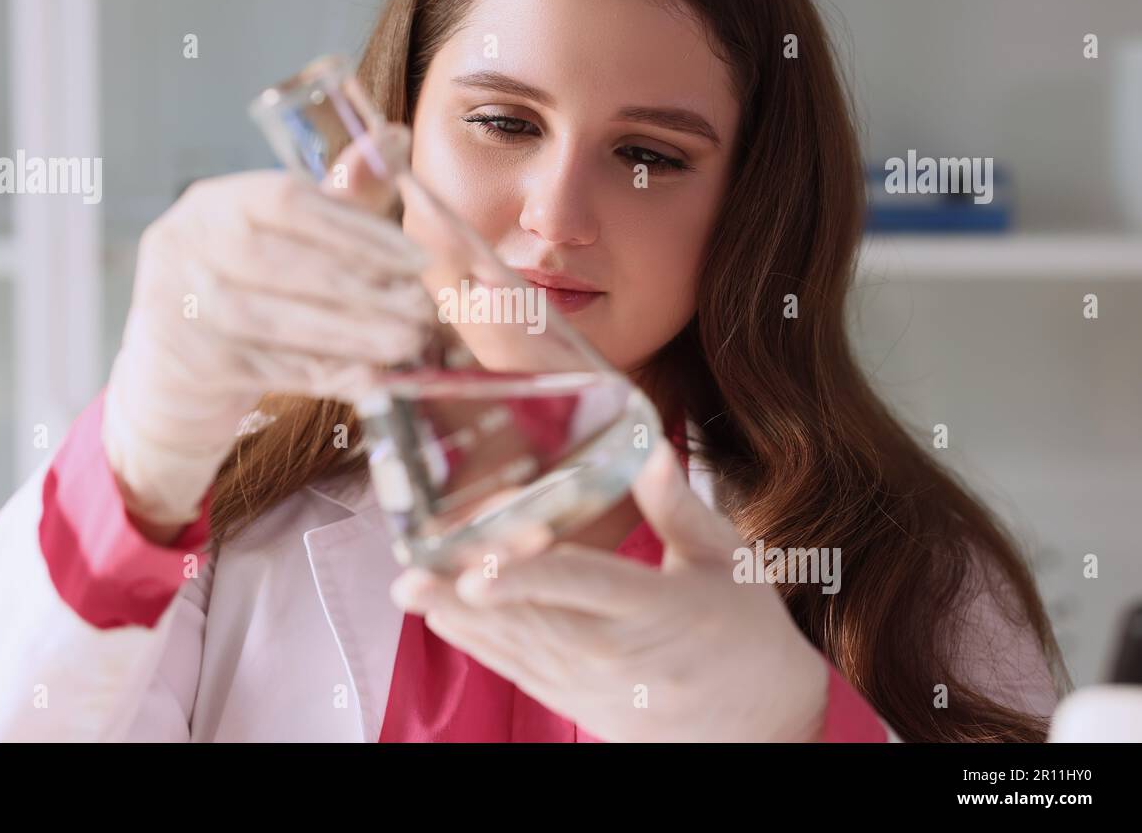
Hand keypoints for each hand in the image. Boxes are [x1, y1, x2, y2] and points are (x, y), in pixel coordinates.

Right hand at [103, 126, 431, 528]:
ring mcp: (177, 304)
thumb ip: (341, 197)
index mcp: (214, 201)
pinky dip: (324, 373)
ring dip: (349, 332)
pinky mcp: (187, 362)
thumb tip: (393, 137)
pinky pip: (267, 368)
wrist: (172, 375)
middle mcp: (184, 243)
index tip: (418, 258)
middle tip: (422, 309)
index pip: (287, 200)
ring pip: (273, 318)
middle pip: (278, 260)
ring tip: (406, 343)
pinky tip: (369, 377)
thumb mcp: (289, 240)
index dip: (358, 229)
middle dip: (361, 286)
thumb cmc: (247, 292)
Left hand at [389, 438, 830, 741]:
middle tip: (410, 575)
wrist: (762, 725)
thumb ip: (679, 506)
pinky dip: (482, 646)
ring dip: (460, 621)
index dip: (528, 580)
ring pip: (519, 650)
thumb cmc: (745, 629)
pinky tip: (444, 619)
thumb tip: (647, 448)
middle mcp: (618, 651)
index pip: (585, 588)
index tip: (478, 572)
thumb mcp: (727, 560)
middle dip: (466, 601)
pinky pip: (523, 672)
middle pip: (533, 623)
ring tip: (411, 590)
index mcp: (658, 609)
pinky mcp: (579, 702)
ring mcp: (595, 685)